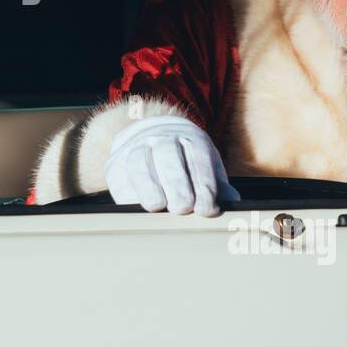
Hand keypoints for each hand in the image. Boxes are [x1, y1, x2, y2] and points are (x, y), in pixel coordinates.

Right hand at [104, 115, 237, 215]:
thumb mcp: (204, 166)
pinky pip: (119, 178)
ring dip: (149, 187)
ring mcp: (134, 147)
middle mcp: (160, 137)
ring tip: (157, 207)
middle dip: (176, 184)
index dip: (203, 184)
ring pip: (140, 165)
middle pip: (168, 158)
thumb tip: (232, 201)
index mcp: (189, 136)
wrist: (147, 139)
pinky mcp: (114, 163)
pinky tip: (137, 206)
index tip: (207, 209)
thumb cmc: (184, 161)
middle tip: (182, 208)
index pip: (198, 158)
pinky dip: (127, 194)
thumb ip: (217, 185)